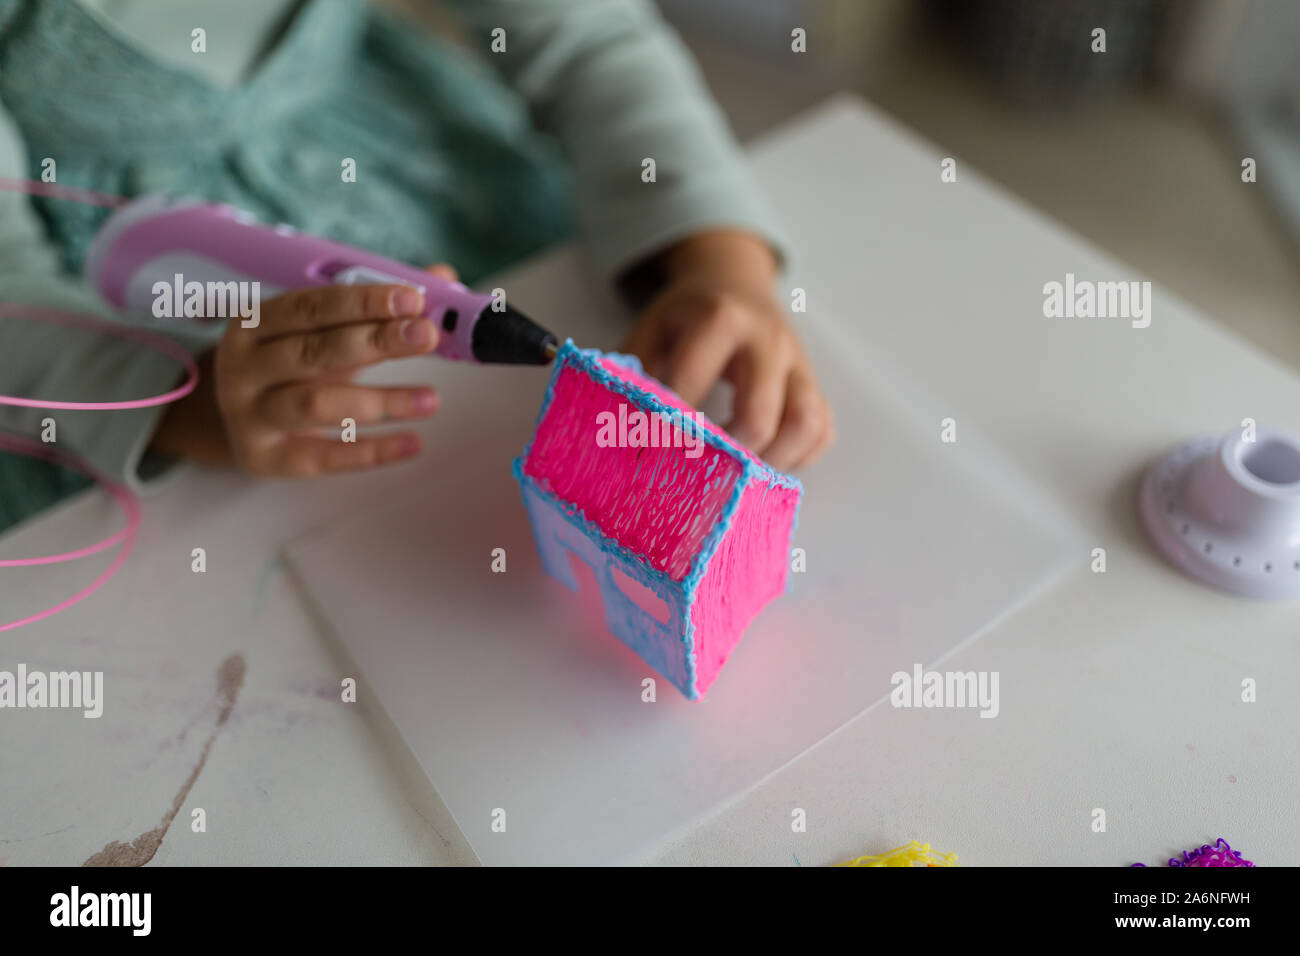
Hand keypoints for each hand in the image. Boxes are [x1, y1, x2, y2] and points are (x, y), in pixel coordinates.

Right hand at [151, 266, 455, 476]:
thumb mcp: (323, 332)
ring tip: (432, 398)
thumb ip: (377, 308)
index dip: (363, 301)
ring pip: (317, 405)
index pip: (311, 307)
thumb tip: (440, 277)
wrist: (241, 420)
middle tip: (426, 336)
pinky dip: (373, 451)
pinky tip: (414, 442)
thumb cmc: (292, 366)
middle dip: (376, 341)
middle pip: (314, 352)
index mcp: (255, 323)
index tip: (413, 298)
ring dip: (381, 400)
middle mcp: (243, 367)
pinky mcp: (265, 458)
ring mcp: (250, 414)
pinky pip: (324, 457)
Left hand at [621, 231, 833, 470]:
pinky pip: (821, 430)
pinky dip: (798, 457)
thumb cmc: (687, 314)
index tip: (648, 455)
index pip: (694, 383)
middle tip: (699, 475)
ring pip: (804, 425)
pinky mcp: (814, 384)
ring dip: (771, 461)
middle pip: (758, 416)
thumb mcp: (650, 327)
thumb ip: (633, 373)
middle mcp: (768, 340)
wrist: (735, 279)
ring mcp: (798, 363)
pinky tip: (764, 461)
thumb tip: (615, 429)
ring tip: (739, 475)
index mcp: (721, 318)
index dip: (668, 426)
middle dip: (725, 455)